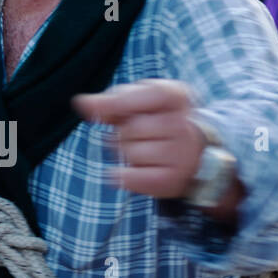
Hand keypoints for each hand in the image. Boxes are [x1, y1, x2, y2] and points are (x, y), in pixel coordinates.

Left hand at [73, 79, 206, 198]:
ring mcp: (181, 154)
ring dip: (128, 154)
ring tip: (146, 152)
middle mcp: (183, 125)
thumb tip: (81, 102)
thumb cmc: (158, 122)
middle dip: (124, 133)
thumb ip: (111, 101)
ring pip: (129, 153)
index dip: (114, 106)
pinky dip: (124, 176)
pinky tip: (138, 171)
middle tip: (141, 135)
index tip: (112, 114)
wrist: (196, 155)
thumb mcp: (140, 102)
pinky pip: (130, 178)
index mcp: (176, 97)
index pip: (132, 98)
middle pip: (127, 129)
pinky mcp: (173, 180)